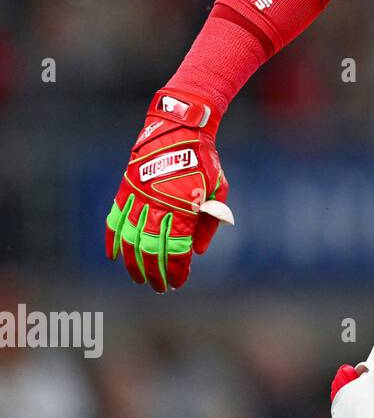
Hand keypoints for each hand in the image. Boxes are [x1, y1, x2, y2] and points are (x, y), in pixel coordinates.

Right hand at [105, 89, 231, 291]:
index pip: (177, 249)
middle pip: (152, 249)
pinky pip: (113, 219)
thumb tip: (198, 252)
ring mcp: (138, 198)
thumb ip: (210, 221)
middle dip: (156, 272)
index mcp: (183, 207)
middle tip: (159, 288)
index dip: (177, 269)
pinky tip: (113, 257)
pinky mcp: (125, 190)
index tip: (179, 282)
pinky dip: (111, 239)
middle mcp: (158, 205)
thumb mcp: (219, 190)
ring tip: (138, 279)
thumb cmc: (205, 162)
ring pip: (130, 239)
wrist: (179, 129)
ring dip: (133, 263)